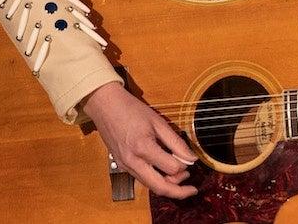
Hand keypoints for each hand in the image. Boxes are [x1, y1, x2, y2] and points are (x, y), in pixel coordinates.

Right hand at [80, 81, 198, 198]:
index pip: (171, 168)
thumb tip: (191, 158)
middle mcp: (133, 162)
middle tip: (192, 188)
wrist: (105, 106)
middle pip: (160, 187)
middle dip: (178, 191)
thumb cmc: (131, 110)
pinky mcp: (122, 166)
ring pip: (150, 186)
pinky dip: (156, 180)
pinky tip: (165, 172)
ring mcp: (125, 166)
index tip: (190, 159)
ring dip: (167, 186)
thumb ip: (176, 142)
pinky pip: (142, 179)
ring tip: (180, 177)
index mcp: (143, 148)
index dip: (184, 166)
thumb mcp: (159, 122)